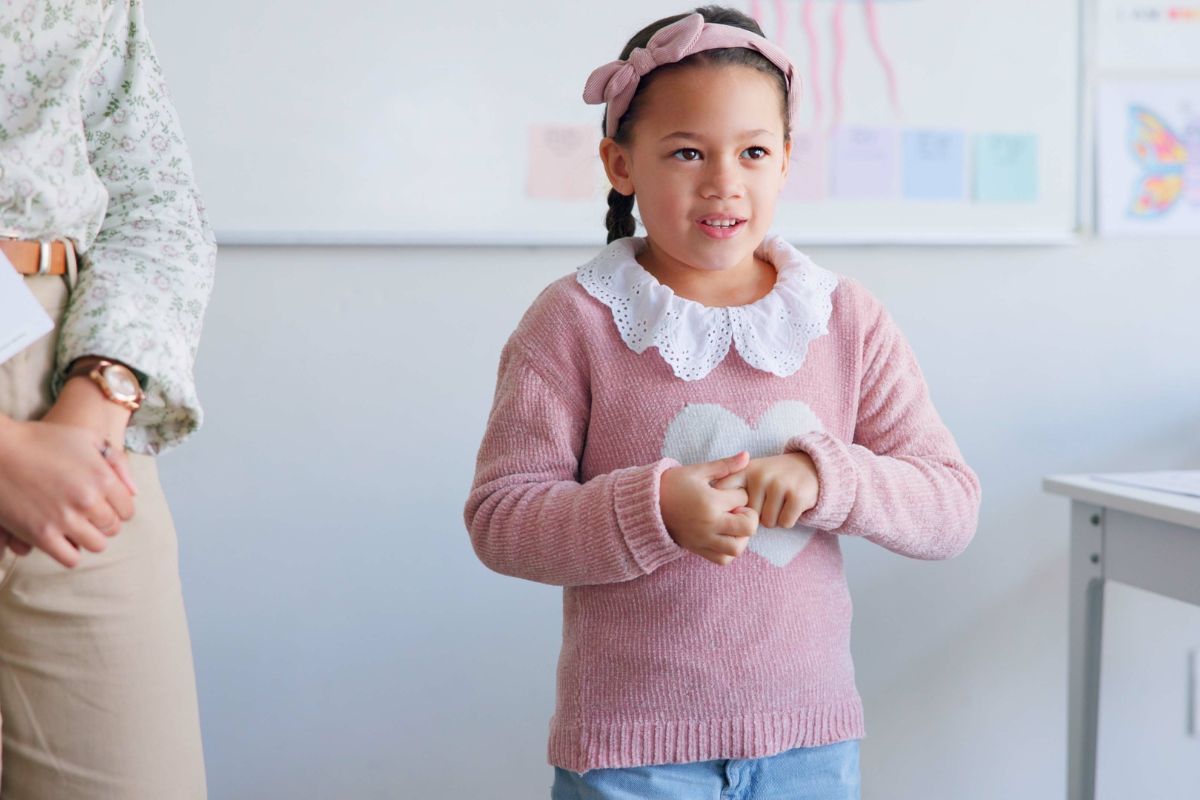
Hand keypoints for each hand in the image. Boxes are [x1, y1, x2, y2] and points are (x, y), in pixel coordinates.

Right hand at [0, 376, 136, 567]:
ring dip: (90, 538)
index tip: (106, 505)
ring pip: (96, 545)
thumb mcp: (88, 438)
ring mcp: (64, 519)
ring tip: (78, 527)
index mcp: (102, 477)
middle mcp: (87, 500)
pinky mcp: (41, 535)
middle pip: (112, 528)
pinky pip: (70, 559)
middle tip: (90, 515)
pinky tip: (63, 538)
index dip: (119, 508)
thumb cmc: (43, 440)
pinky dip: (70, 552)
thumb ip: (118, 462)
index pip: (128, 510)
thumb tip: (134, 492)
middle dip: (104, 522)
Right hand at [659, 451, 759, 565]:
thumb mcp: (698, 471)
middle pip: (748, 527)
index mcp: (710, 501)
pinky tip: (724, 536)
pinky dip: (729, 550)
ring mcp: (703, 539)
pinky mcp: (698, 549)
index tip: (728, 490)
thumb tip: (747, 455)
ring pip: (737, 548)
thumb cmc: (672, 484)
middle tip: (737, 509)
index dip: (740, 492)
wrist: (646, 504)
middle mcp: (709, 523)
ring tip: (732, 524)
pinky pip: (723, 559)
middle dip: (749, 516)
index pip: (743, 498)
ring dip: (741, 536)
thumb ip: (724, 465)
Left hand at [711, 451, 818, 528]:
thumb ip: (731, 489)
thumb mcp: (751, 474)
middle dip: (758, 515)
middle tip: (768, 501)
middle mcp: (761, 475)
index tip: (730, 509)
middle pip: (749, 516)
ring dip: (774, 519)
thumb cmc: (774, 478)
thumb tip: (723, 517)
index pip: (725, 494)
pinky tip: (791, 506)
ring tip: (780, 502)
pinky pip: (784, 523)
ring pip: (767, 522)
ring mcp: (780, 484)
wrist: (811, 467)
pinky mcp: (797, 496)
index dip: (727, 508)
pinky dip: (788, 520)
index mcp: (745, 470)